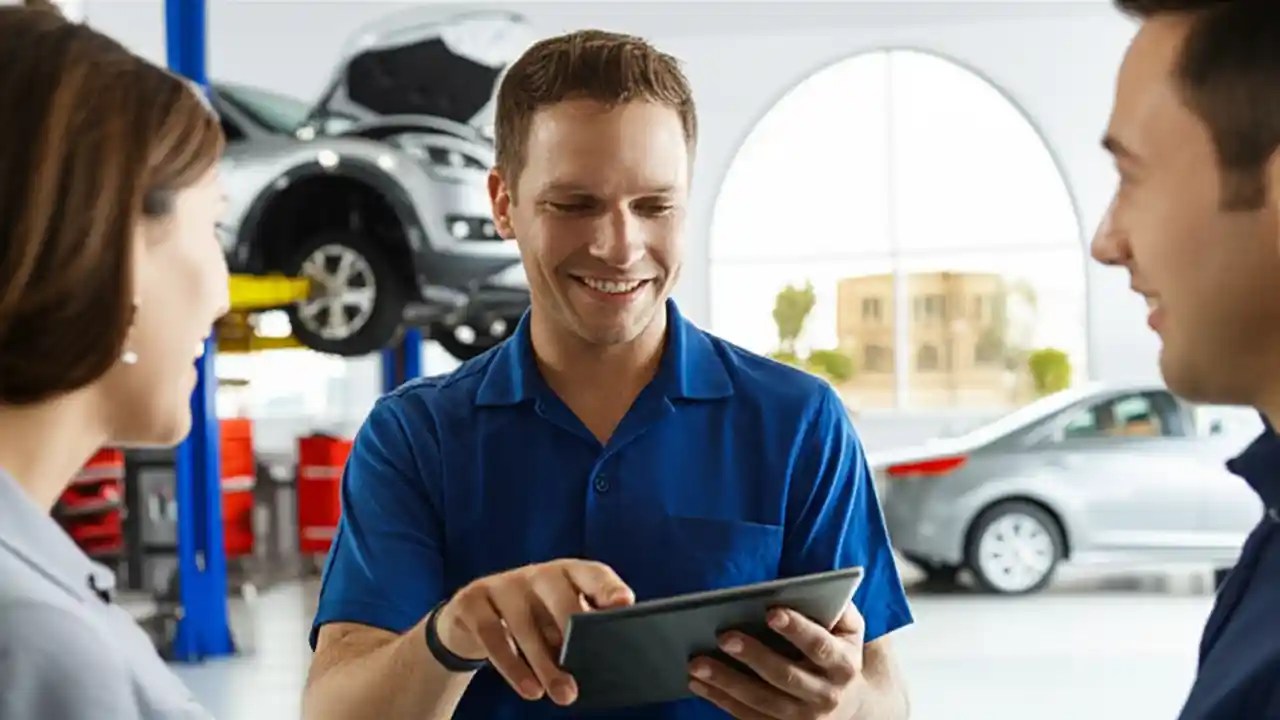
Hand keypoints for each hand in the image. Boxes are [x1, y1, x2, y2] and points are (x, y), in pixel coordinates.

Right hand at [432, 559, 634, 705]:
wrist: (471, 620)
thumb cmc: (532, 623)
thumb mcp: (558, 622)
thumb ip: (582, 631)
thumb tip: (608, 661)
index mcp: (567, 573)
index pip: (592, 573)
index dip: (608, 587)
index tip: (624, 603)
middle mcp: (536, 573)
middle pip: (558, 595)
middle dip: (574, 632)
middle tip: (589, 665)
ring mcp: (502, 584)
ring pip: (524, 623)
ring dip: (544, 663)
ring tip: (563, 695)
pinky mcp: (472, 602)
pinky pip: (492, 634)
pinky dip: (512, 666)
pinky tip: (530, 690)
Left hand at [688, 603, 865, 719]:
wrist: (852, 704)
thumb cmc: (839, 651)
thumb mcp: (850, 629)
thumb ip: (837, 607)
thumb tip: (813, 587)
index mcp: (842, 665)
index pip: (819, 645)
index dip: (796, 629)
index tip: (771, 611)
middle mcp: (825, 695)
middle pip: (785, 675)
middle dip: (753, 655)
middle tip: (724, 636)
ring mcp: (803, 717)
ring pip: (761, 701)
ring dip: (727, 682)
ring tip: (696, 663)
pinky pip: (747, 716)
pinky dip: (720, 700)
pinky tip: (697, 682)